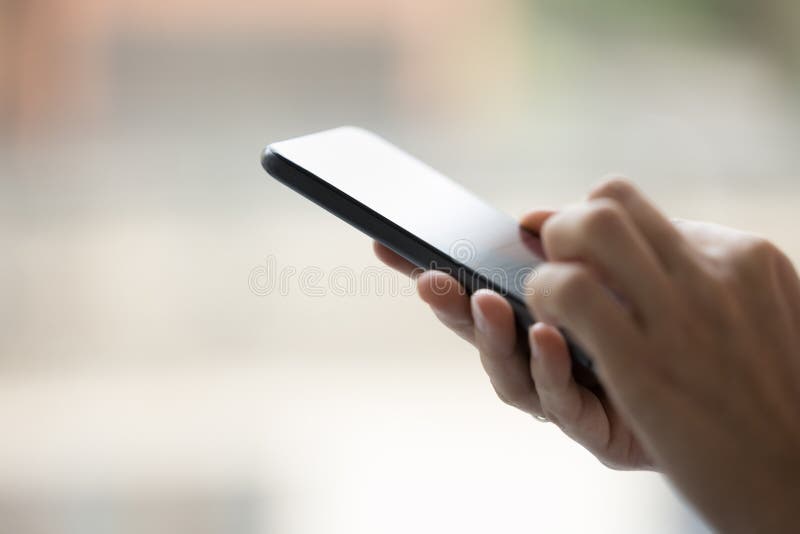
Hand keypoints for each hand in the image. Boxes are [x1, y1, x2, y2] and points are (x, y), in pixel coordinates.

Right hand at [373, 210, 651, 470]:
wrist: (727, 399)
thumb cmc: (667, 326)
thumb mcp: (621, 270)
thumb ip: (576, 246)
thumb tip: (529, 221)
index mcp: (540, 316)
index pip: (477, 290)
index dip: (435, 270)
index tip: (387, 246)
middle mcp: (540, 357)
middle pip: (482, 334)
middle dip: (451, 307)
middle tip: (430, 279)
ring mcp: (562, 395)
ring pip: (511, 375)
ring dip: (493, 337)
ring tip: (486, 303)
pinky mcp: (593, 429)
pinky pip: (563, 403)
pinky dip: (549, 368)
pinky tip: (548, 337)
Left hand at [523, 179, 799, 532]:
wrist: (797, 482)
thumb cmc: (758, 399)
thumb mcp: (742, 315)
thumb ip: (674, 270)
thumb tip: (596, 231)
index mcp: (741, 256)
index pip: (633, 205)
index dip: (587, 223)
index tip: (572, 256)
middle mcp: (713, 273)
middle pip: (607, 202)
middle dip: (562, 229)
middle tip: (554, 273)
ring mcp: (680, 316)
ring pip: (588, 230)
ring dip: (549, 263)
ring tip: (548, 303)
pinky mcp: (643, 365)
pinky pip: (572, 293)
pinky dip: (545, 299)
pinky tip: (549, 331)